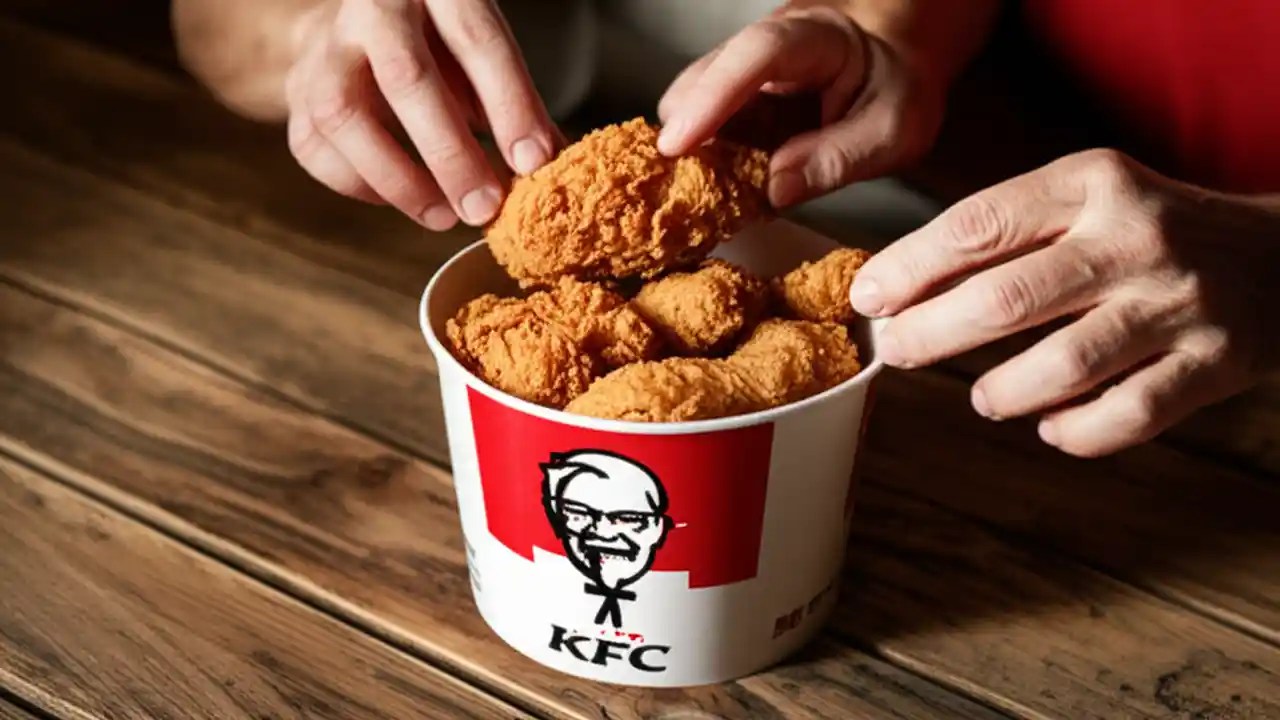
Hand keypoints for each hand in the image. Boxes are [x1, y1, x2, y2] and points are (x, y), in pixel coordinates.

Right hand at [285, 0, 558, 228]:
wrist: (360, 28)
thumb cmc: (439, 48)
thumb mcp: (483, 56)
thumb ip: (517, 106)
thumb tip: (555, 167)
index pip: (476, 40)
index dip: (509, 105)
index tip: (534, 162)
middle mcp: (373, 8)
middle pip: (406, 78)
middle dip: (450, 153)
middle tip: (484, 208)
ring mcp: (325, 48)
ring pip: (345, 115)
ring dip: (398, 178)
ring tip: (444, 215)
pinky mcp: (295, 91)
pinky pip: (316, 147)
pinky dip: (361, 185)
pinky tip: (400, 199)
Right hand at [656, 3, 944, 207]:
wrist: (901, 55)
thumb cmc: (902, 84)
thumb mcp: (894, 129)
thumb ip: (838, 158)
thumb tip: (775, 190)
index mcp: (813, 38)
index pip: (753, 56)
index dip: (711, 98)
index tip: (677, 144)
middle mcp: (767, 42)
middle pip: (704, 76)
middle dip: (687, 130)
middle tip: (690, 186)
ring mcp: (747, 68)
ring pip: (695, 100)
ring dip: (697, 147)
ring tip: (713, 190)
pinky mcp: (739, 94)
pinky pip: (708, 120)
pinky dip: (709, 154)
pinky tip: (727, 182)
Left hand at [851, 149, 1279, 456]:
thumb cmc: (1148, 229)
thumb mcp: (1083, 198)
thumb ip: (1003, 232)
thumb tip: (898, 288)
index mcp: (1092, 183)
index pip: (978, 225)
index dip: (910, 267)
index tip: (868, 297)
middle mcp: (1135, 238)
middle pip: (1007, 298)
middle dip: (933, 333)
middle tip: (897, 352)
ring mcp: (1178, 304)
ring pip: (1065, 365)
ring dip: (1003, 391)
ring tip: (982, 397)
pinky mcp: (1213, 364)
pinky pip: (1126, 416)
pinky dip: (1075, 431)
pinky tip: (1050, 424)